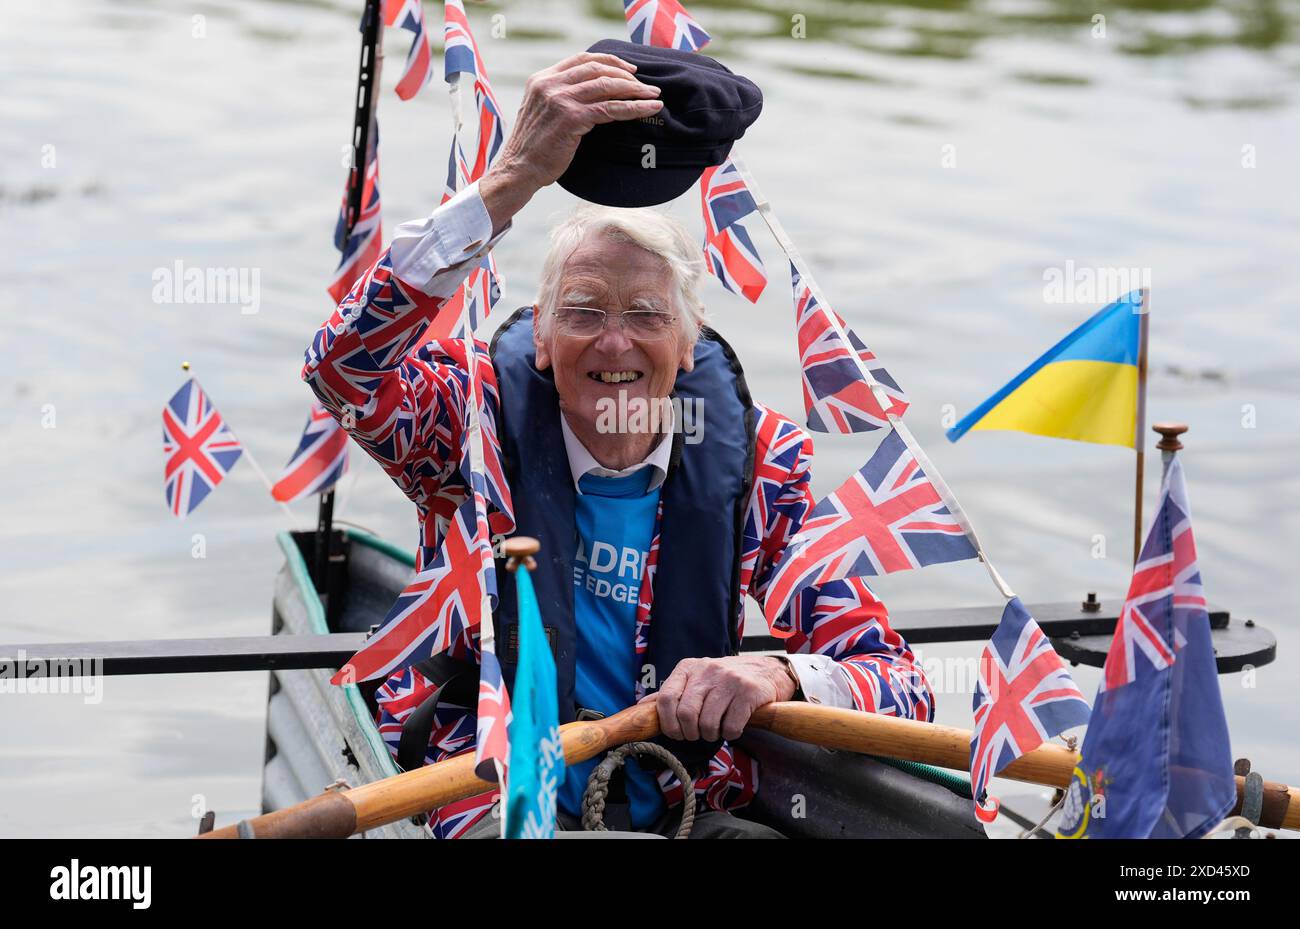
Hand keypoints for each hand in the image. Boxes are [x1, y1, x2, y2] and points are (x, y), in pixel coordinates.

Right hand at [479, 52, 662, 228]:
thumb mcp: (542, 113)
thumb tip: (590, 94)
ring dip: (635, 90)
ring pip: (607, 86)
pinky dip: (634, 108)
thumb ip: (559, 98)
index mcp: (542, 79)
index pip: (582, 59)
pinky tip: (650, 109)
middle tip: (647, 85)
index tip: (629, 70)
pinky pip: (611, 109)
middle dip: (627, 75)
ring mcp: (560, 99)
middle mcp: (550, 84)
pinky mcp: (572, 117)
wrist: (519, 169)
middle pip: (597, 69)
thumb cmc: (533, 148)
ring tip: (654, 96)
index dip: (609, 62)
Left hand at [640, 656, 797, 742]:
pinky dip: (730, 734)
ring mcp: (729, 680)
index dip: (668, 723)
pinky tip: (733, 726)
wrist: (767, 671)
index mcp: (688, 668)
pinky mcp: (748, 693)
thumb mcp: (695, 679)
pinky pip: (731, 727)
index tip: (676, 733)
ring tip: (717, 729)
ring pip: (708, 724)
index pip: (665, 698)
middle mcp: (707, 670)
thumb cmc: (724, 680)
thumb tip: (642, 708)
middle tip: (698, 734)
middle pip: (686, 715)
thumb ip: (670, 693)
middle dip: (690, 733)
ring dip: (711, 735)